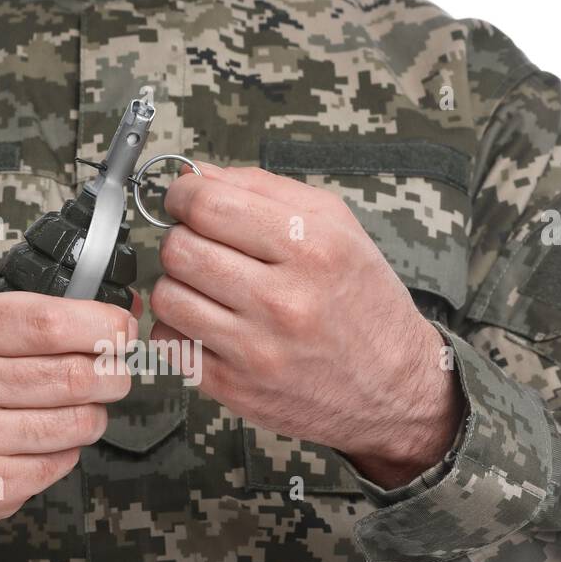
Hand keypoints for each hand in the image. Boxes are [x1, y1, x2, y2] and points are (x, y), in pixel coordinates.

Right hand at [0, 291, 135, 545]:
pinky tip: (46, 442)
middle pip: (74, 375)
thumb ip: (38, 323)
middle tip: (115, 376)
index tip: (123, 331)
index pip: (49, 323)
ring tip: (80, 410)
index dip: (102, 326)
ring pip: (77, 422)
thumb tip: (122, 315)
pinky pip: (62, 462)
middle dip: (113, 375)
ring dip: (95, 416)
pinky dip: (68, 450)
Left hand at [151, 163, 462, 488]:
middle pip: (180, 250)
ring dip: (176, 285)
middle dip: (180, 239)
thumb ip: (264, 190)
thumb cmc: (363, 302)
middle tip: (200, 245)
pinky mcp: (234, 387)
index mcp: (311, 248)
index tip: (184, 199)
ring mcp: (256, 349)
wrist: (394, 387)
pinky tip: (206, 323)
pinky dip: (179, 327)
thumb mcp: (337, 228)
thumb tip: (197, 174)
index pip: (209, 205)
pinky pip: (170, 342)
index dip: (183, 195)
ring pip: (166, 297)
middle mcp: (283, 300)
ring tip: (204, 287)